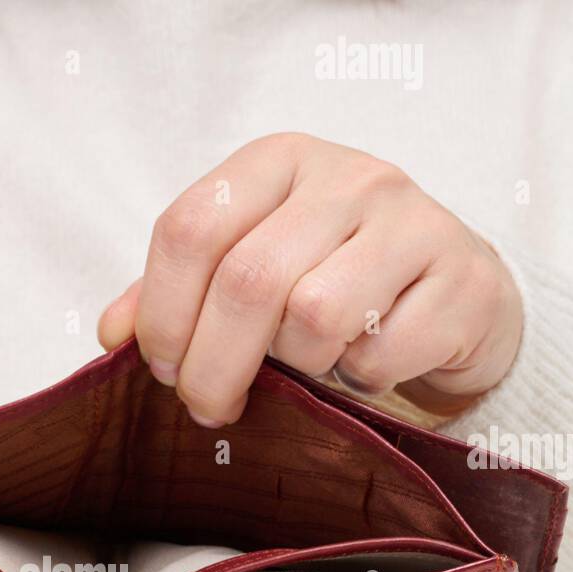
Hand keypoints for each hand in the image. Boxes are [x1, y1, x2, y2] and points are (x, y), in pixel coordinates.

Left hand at [98, 132, 521, 422]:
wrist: (459, 297)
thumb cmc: (338, 284)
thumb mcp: (251, 271)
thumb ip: (176, 295)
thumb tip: (110, 335)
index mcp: (279, 162)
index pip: (190, 228)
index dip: (162, 314)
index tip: (162, 369)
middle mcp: (347, 177)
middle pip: (247, 281)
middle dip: (212, 367)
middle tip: (210, 408)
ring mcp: (413, 221)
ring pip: (315, 315)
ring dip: (298, 366)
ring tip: (310, 367)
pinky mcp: (462, 277)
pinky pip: (380, 353)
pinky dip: (361, 380)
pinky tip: (366, 367)